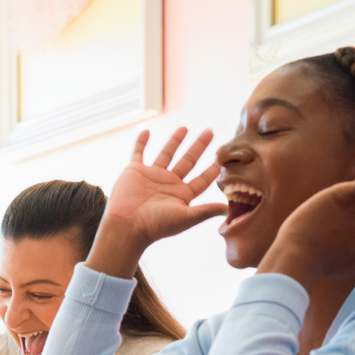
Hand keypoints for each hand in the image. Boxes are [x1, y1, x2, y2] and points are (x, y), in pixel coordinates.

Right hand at [92, 128, 227, 272]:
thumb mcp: (185, 217)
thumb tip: (227, 208)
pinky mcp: (134, 171)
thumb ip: (205, 211)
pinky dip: (141, 142)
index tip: (222, 158)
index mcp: (181, 195)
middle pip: (187, 161)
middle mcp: (168, 184)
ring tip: (184, 128)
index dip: (212, 169)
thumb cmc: (156, 225)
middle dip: (199, 147)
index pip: (201, 179)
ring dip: (175, 141)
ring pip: (166, 154)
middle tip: (209, 132)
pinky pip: (138, 153)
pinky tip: (146, 131)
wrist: (127, 226)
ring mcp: (151, 176)